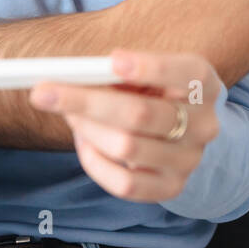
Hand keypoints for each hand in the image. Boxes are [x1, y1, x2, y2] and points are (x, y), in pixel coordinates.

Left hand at [29, 51, 219, 202]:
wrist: (179, 135)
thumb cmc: (152, 92)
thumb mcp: (146, 73)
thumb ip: (117, 71)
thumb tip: (71, 74)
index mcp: (204, 84)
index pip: (186, 73)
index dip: (150, 67)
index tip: (111, 60)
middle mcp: (204, 123)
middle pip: (142, 113)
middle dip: (88, 101)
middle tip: (44, 92)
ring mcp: (189, 160)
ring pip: (126, 146)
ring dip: (86, 128)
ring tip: (69, 113)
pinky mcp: (171, 187)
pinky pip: (123, 182)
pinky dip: (94, 161)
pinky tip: (85, 142)